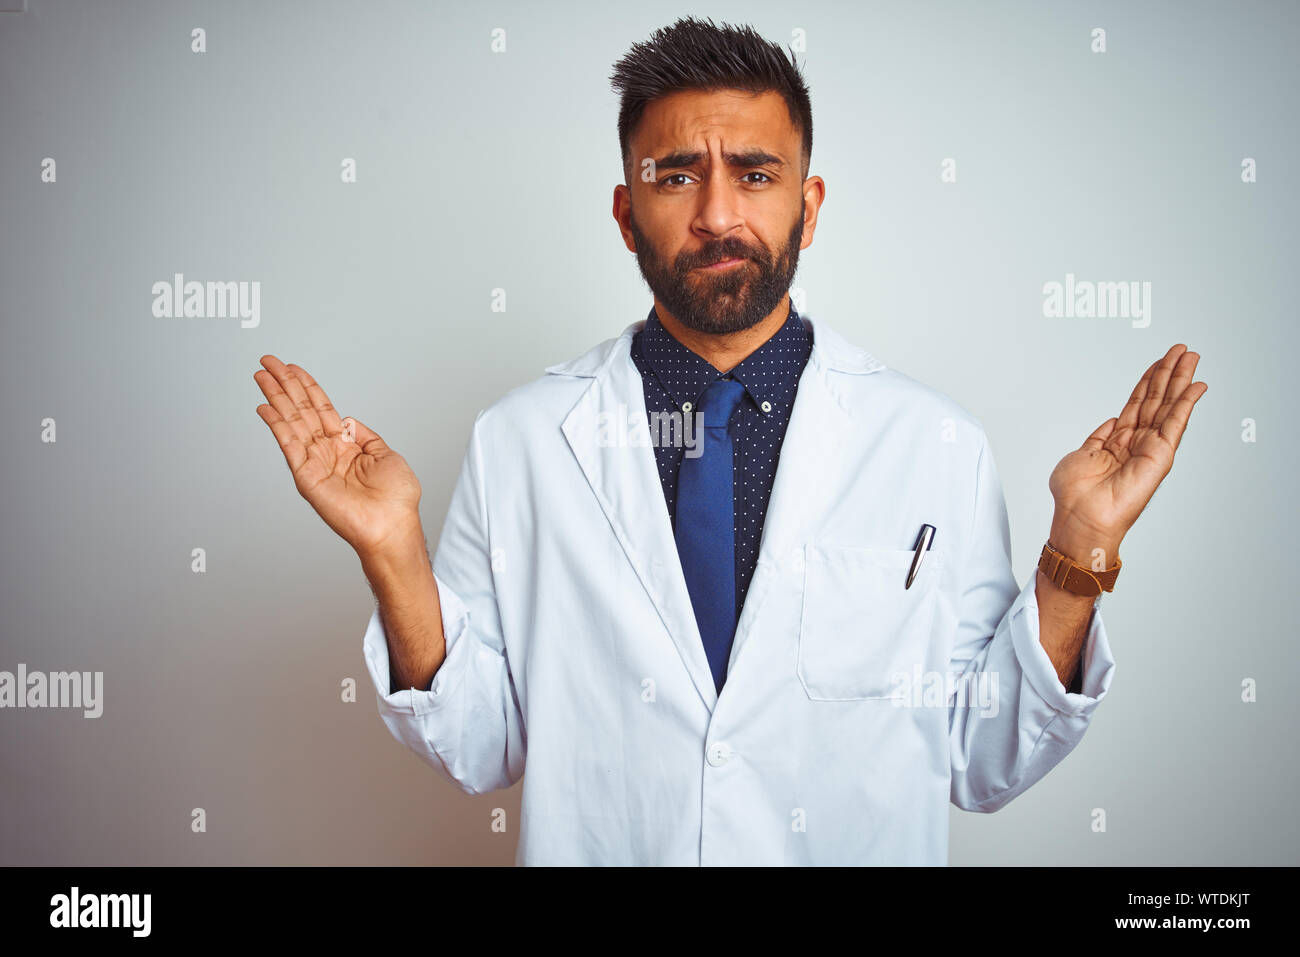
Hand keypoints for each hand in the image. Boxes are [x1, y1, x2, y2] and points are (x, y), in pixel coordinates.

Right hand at [254, 356, 422, 555]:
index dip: (307, 387)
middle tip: (267, 362)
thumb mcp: (386, 455)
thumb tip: (347, 420)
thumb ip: (365, 435)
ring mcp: (314, 463)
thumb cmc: (395, 500)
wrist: (391, 526)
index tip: (293, 369)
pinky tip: (265, 408)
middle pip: (301, 410)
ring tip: (261, 375)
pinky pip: (288, 444)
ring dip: (276, 397)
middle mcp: (327, 452)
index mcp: (347, 447)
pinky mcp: (306, 475)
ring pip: (291, 421)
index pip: (321, 410)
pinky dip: (276, 425)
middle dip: (285, 384)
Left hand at [1047, 344, 1207, 562]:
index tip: (1160, 361)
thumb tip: (1111, 420)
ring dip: (1180, 380)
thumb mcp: (1082, 454)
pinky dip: (1187, 403)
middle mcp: (1137, 443)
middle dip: (1169, 373)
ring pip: (1168, 406)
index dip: (1148, 381)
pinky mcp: (1160, 456)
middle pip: (1157, 400)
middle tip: (1182, 349)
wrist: (1079, 516)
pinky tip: (1197, 385)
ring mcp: (1150, 448)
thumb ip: (1098, 437)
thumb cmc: (1074, 495)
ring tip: (1191, 356)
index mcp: (1117, 442)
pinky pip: (1175, 423)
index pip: (1137, 404)